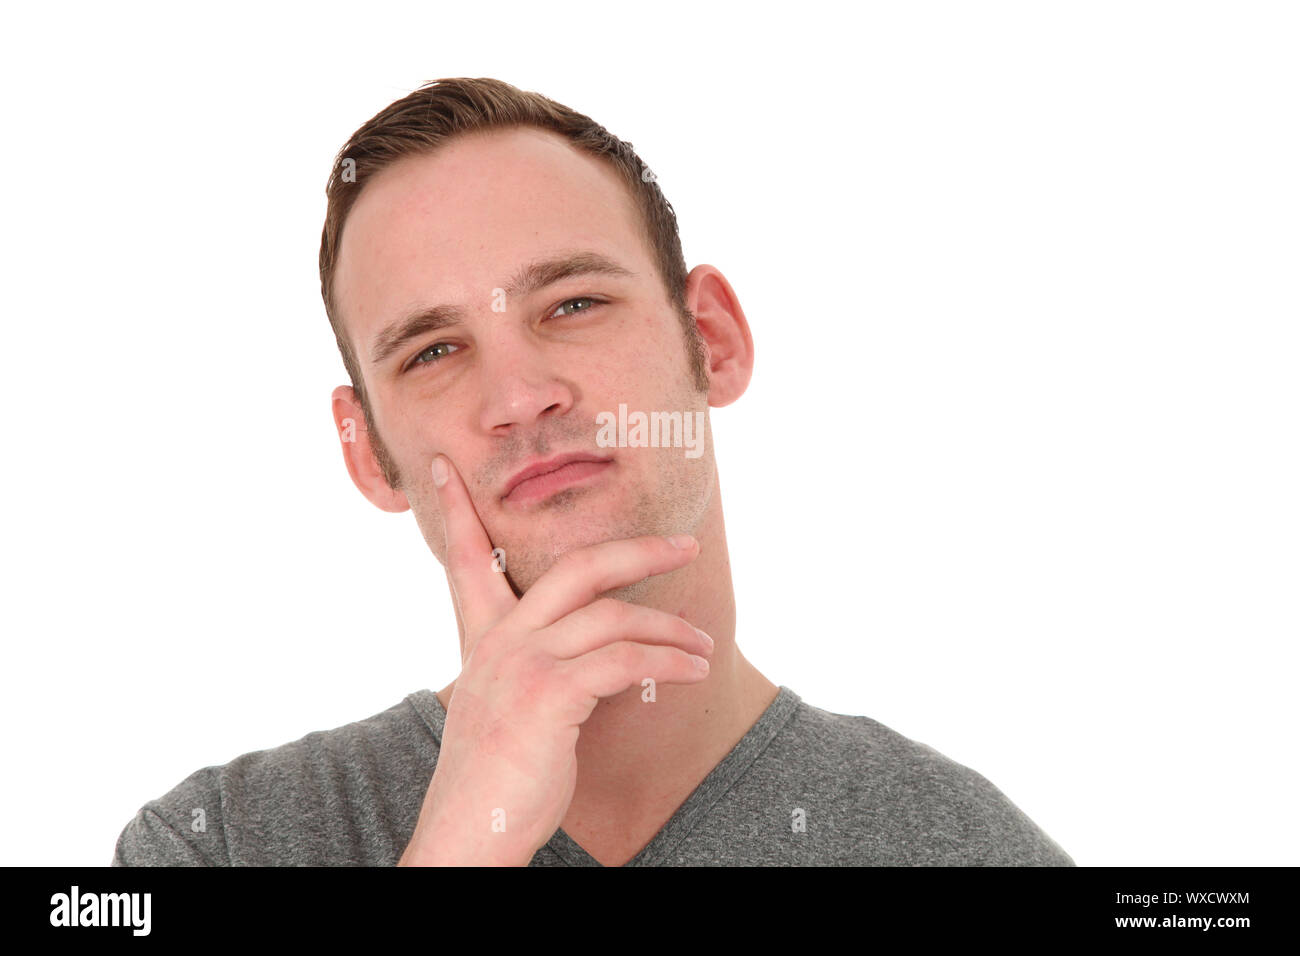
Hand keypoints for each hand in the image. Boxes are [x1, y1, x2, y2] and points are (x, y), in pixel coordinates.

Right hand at [397, 454, 713, 865]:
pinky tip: (691, 670)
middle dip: (637, 550)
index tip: (446, 467)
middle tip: (683, 545)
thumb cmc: (498, 779)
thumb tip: (598, 656)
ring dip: (669, 629)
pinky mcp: (549, 693)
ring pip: (614, 615)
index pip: (464, 560)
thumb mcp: (508, 708)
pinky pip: (626, 660)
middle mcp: (500, 641)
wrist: (468, 833)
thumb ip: (539, 669)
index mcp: (484, 640)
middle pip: (577, 568)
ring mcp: (522, 663)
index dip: (456, 511)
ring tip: (701, 644)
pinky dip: (668, 661)